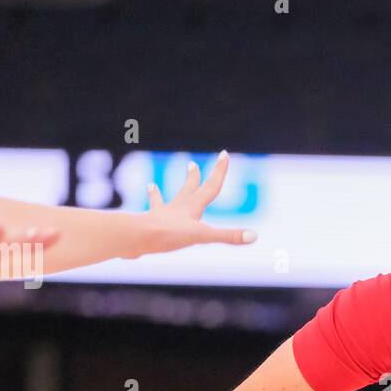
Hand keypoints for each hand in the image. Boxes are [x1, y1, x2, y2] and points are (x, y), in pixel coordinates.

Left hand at [137, 151, 256, 255]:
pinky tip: (140, 214)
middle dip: (193, 178)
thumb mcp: (202, 236)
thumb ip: (228, 236)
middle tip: (191, 164)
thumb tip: (254, 236)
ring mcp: (160, 216)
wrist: (136, 237)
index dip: (219, 171)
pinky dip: (144, 214)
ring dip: (160, 193)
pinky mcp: (147, 226)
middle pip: (188, 190)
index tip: (224, 154)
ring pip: (164, 202)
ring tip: (152, 185)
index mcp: (192, 208)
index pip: (210, 186)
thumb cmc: (168, 234)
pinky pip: (147, 218)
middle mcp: (177, 208)